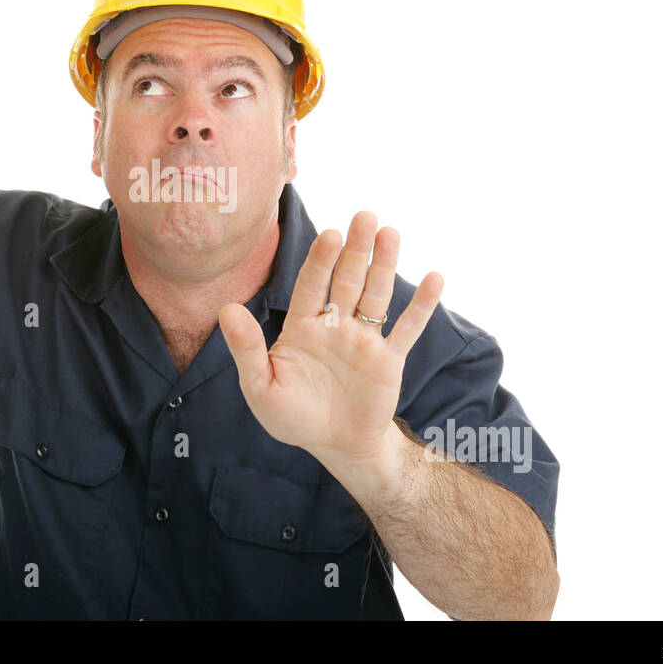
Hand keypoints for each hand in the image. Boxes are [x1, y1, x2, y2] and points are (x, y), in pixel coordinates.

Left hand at [217, 211, 443, 467]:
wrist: (335, 447)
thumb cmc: (293, 417)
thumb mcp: (261, 387)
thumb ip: (247, 349)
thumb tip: (226, 309)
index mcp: (303, 327)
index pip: (311, 286)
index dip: (320, 261)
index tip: (329, 235)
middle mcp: (335, 326)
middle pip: (346, 280)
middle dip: (355, 250)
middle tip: (364, 216)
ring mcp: (364, 340)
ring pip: (375, 295)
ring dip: (384, 265)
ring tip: (390, 232)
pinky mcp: (388, 360)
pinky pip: (406, 330)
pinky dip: (421, 306)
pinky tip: (435, 278)